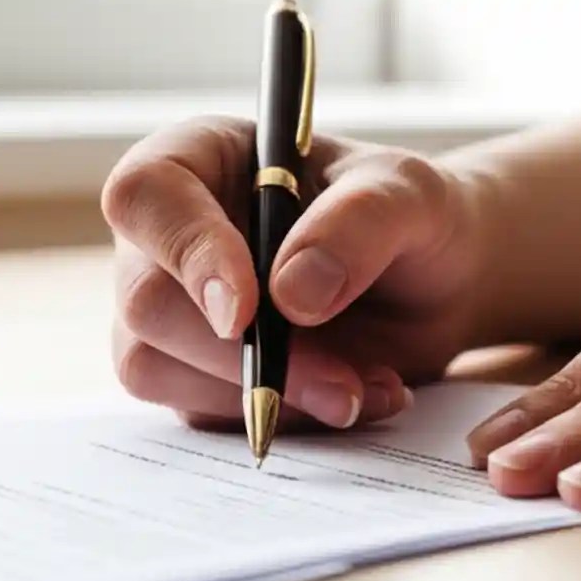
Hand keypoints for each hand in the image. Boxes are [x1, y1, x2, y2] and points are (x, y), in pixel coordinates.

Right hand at [103, 116, 481, 429]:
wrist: (436, 287)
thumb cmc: (413, 216)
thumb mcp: (411, 195)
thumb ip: (360, 223)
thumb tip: (289, 293)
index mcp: (201, 161)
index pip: (145, 195)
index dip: (185, 252)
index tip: (247, 309)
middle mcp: (169, 237)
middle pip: (144, 302)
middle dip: (239, 355)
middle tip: (339, 378)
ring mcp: (174, 311)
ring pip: (155, 368)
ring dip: (264, 396)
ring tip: (363, 385)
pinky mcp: (195, 375)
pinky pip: (203, 414)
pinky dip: (283, 419)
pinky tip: (354, 396)